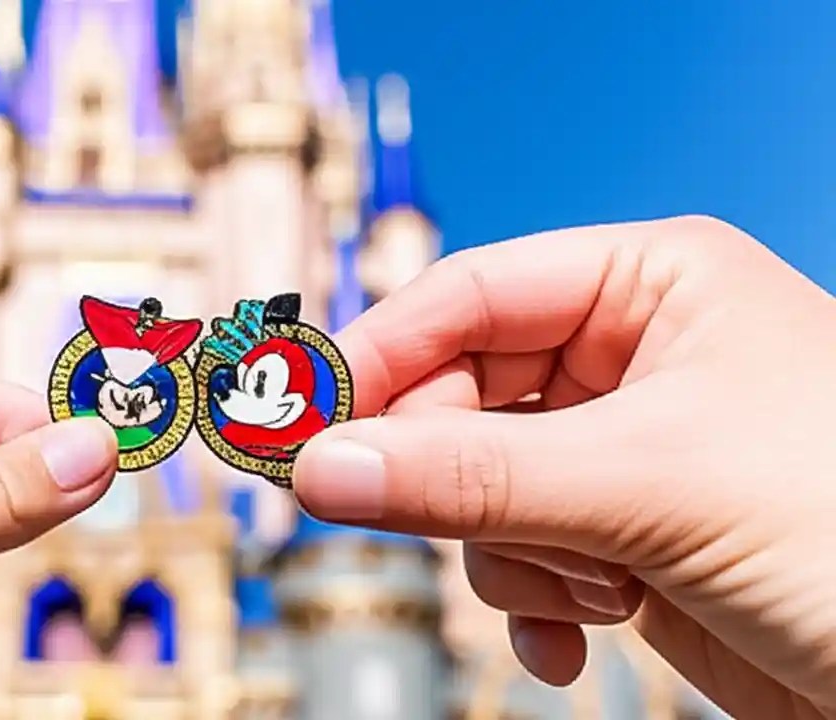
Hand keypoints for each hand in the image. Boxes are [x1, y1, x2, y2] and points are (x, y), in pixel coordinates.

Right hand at [292, 216, 835, 718]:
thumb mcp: (648, 485)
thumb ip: (470, 474)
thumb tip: (323, 465)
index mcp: (651, 285)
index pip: (465, 296)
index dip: (377, 359)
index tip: (300, 423)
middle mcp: (629, 359)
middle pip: (456, 401)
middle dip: (453, 482)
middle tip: (415, 523)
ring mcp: (621, 453)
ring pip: (477, 489)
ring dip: (512, 555)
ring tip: (592, 588)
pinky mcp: (621, 538)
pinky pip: (516, 555)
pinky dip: (531, 605)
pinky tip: (581, 639)